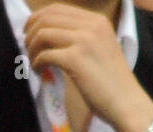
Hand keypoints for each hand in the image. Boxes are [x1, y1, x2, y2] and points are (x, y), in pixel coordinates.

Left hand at [23, 4, 152, 131]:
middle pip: (47, 18)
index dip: (37, 19)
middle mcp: (92, 25)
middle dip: (30, 33)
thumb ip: (79, 37)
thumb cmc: (110, 81)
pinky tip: (40, 72)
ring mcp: (84, 40)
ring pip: (43, 34)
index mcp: (97, 20)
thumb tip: (47, 34)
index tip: (29, 33)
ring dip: (32, 49)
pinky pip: (44, 55)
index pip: (58, 9)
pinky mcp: (75, 58)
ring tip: (34, 62)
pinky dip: (37, 63)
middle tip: (27, 49)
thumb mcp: (98, 48)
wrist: (124, 100)